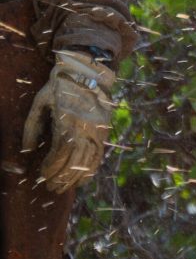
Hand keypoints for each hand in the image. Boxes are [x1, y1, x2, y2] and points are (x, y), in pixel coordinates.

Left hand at [22, 49, 114, 193]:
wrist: (90, 70)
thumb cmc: (60, 85)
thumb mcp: (40, 102)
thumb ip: (32, 127)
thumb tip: (29, 149)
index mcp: (68, 122)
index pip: (60, 154)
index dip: (51, 168)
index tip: (41, 175)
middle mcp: (86, 130)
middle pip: (74, 162)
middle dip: (61, 178)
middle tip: (51, 188)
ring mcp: (98, 131)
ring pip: (88, 162)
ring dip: (75, 178)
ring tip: (63, 187)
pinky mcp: (104, 131)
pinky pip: (99, 156)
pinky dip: (91, 170)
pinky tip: (83, 180)